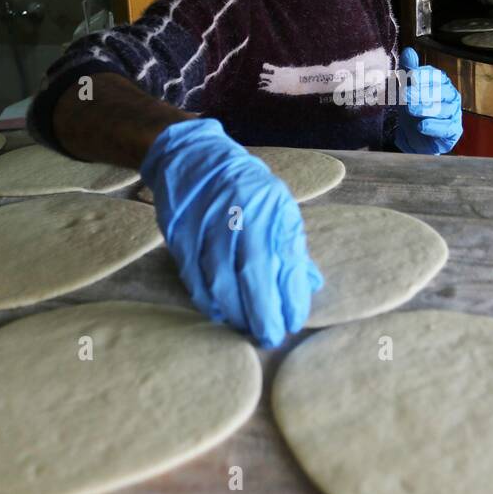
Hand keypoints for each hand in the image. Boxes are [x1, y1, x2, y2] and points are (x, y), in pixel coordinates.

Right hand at [140, 118, 322, 347]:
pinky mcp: (181, 233)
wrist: (193, 156)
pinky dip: (207, 299)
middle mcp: (241, 214)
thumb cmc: (243, 186)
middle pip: (254, 273)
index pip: (286, 259)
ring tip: (246, 329)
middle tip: (270, 337)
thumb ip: (291, 244)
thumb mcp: (276, 204)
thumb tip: (311, 285)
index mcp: (271, 206)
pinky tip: (219, 313)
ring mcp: (208, 223)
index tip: (294, 321)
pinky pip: (194, 275)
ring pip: (221, 279)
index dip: (291, 295)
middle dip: (264, 312)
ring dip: (235, 311)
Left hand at [393, 47, 461, 154]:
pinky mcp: (453, 130)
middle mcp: (450, 95)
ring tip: (410, 109)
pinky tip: (422, 126)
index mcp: (441, 82)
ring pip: (442, 109)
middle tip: (406, 94)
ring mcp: (453, 113)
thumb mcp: (408, 89)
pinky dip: (434, 127)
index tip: (411, 76)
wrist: (416, 137)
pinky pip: (446, 128)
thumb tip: (408, 51)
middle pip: (439, 92)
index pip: (435, 76)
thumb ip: (409, 70)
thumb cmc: (415, 109)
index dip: (423, 75)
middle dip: (422, 92)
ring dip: (425, 109)